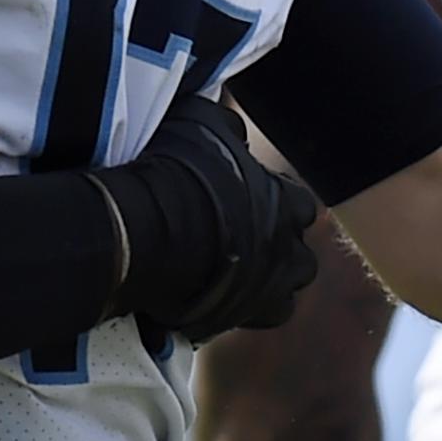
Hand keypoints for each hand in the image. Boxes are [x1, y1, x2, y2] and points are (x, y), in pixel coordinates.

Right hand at [93, 97, 320, 344]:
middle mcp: (289, 247)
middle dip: (275, 249)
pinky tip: (214, 297)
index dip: (272, 203)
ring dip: (265, 283)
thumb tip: (236, 132)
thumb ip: (230, 128)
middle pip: (298, 253)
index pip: (299, 204)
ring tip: (229, 275)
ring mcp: (273, 287)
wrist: (142, 232)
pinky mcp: (248, 318)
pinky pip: (257, 319)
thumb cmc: (171, 171)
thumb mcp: (201, 121)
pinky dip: (242, 310)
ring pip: (285, 290)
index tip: (245, 203)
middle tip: (238, 242)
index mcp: (285, 200)